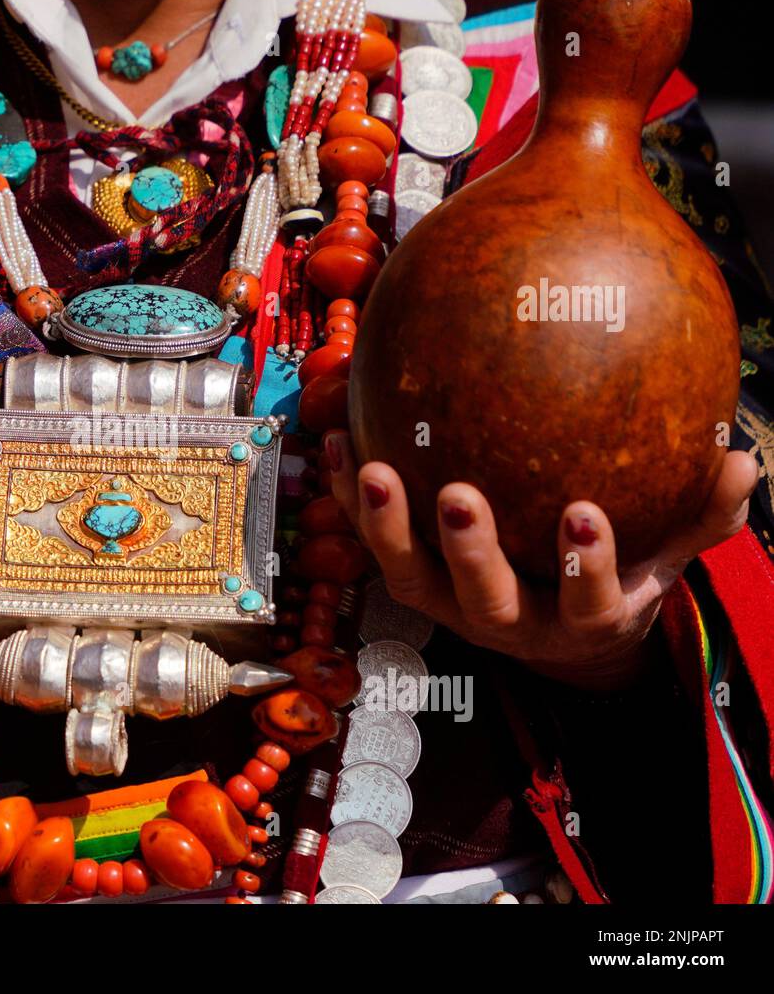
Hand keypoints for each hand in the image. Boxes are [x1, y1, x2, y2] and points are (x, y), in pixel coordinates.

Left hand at [325, 432, 757, 688]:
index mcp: (580, 618)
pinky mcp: (413, 584)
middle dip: (471, 552)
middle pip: (484, 601)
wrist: (560, 632)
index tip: (584, 515)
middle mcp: (510, 623)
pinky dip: (350, 498)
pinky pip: (372, 546)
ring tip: (372, 468)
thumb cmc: (618, 579)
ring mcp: (453, 608)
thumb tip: (745, 459)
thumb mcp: (667, 553)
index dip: (585, 568)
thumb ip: (702, 515)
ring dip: (388, 529)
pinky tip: (338, 438)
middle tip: (459, 494)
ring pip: (412, 581)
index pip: (588, 604)